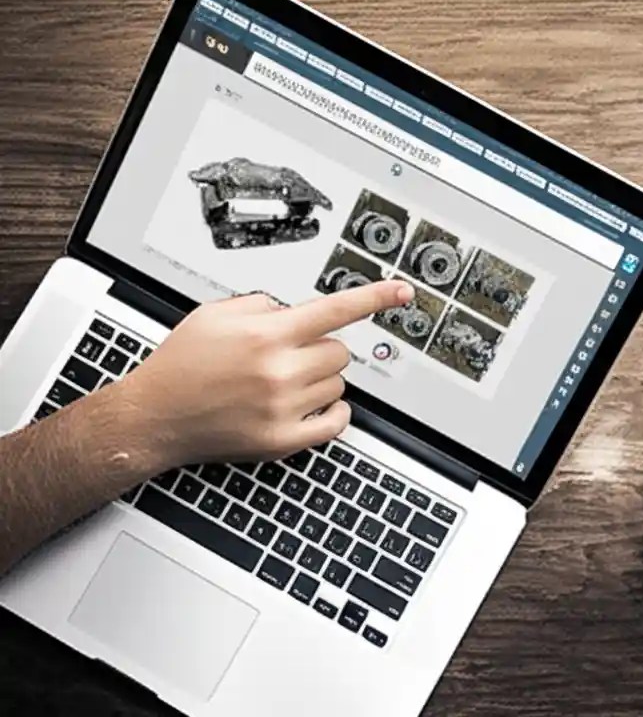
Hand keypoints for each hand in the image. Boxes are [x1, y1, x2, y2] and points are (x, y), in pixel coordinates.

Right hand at [116, 281, 412, 468]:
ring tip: (283, 382)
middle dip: (321, 349)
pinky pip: (337, 422)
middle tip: (291, 355)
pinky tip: (312, 406)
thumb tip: (294, 309)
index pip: (336, 310)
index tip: (401, 292)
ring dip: (321, 380)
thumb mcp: (214, 313)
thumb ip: (262, 304)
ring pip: (339, 384)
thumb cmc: (181, 365)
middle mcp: (279, 370)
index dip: (375, 298)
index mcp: (266, 334)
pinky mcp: (282, 439)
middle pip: (340, 352)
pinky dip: (332, 413)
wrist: (154, 416)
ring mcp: (283, 408)